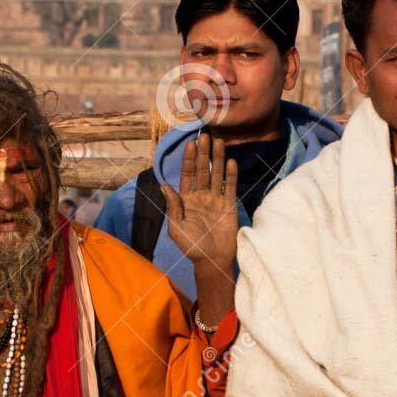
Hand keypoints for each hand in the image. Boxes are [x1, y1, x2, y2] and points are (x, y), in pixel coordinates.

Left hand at [161, 135, 238, 276]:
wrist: (212, 260)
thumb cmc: (191, 247)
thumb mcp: (177, 228)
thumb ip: (173, 207)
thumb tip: (164, 186)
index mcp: (186, 200)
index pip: (187, 175)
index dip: (189, 160)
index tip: (191, 144)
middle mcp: (201, 196)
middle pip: (203, 170)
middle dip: (204, 154)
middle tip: (206, 136)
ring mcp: (216, 200)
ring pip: (217, 175)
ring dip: (218, 159)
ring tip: (220, 143)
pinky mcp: (229, 205)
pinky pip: (230, 187)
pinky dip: (231, 175)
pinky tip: (231, 162)